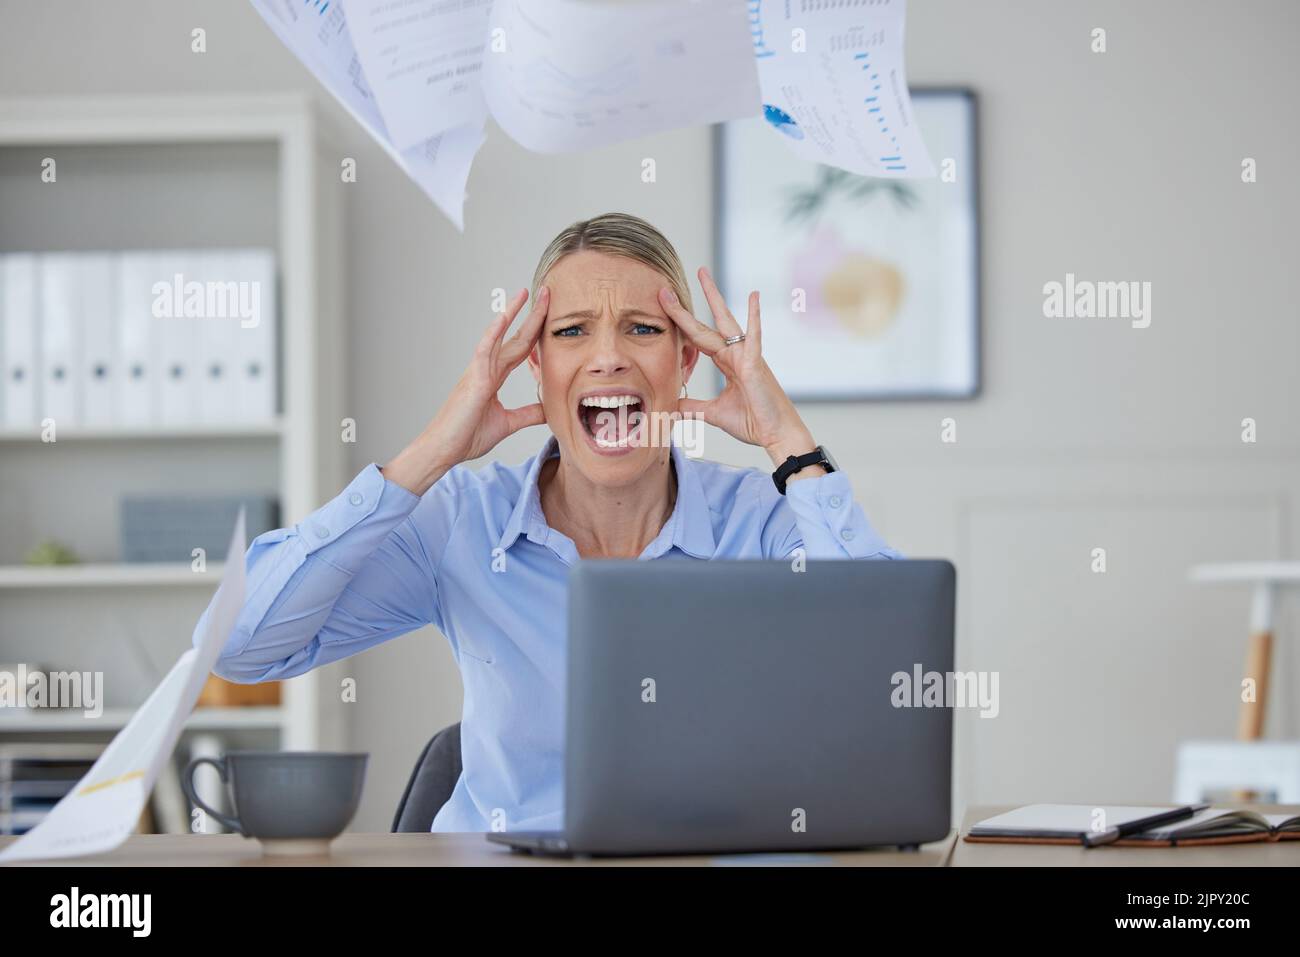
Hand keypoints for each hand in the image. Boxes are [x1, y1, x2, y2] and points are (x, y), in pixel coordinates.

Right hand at [384, 287, 549, 494]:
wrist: (443, 450)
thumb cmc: (467, 436)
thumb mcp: (508, 423)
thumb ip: (528, 414)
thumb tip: (549, 409)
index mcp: (494, 377)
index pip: (521, 349)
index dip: (536, 331)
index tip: (550, 314)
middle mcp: (487, 368)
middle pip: (515, 337)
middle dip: (532, 315)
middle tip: (547, 292)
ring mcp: (479, 371)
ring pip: (500, 336)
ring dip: (514, 313)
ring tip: (527, 293)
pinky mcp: (473, 379)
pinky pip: (484, 350)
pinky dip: (494, 333)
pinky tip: (504, 316)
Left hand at [658, 268, 820, 469]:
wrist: (775, 434)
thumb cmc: (752, 421)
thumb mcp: (713, 413)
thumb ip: (693, 406)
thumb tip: (671, 406)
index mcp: (726, 363)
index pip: (697, 339)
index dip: (680, 324)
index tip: (664, 309)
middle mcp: (735, 354)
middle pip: (705, 325)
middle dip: (685, 308)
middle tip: (666, 290)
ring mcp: (746, 356)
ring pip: (725, 323)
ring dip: (714, 298)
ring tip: (702, 274)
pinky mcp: (756, 364)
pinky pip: (754, 337)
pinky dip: (754, 317)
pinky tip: (754, 297)